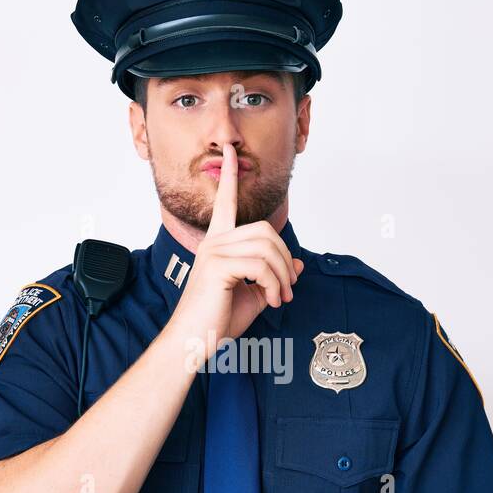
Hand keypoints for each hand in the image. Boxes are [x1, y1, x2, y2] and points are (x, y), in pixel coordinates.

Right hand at [166, 143, 304, 362]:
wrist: (195, 341)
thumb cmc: (218, 319)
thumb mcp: (254, 294)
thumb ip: (273, 276)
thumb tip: (297, 265)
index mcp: (218, 244)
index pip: (225, 203)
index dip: (229, 177)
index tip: (230, 150)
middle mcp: (214, 242)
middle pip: (266, 231)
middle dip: (285, 260)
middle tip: (287, 289)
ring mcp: (214, 251)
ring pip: (267, 248)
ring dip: (282, 277)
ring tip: (279, 298)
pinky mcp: (218, 265)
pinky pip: (261, 265)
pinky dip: (273, 285)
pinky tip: (270, 301)